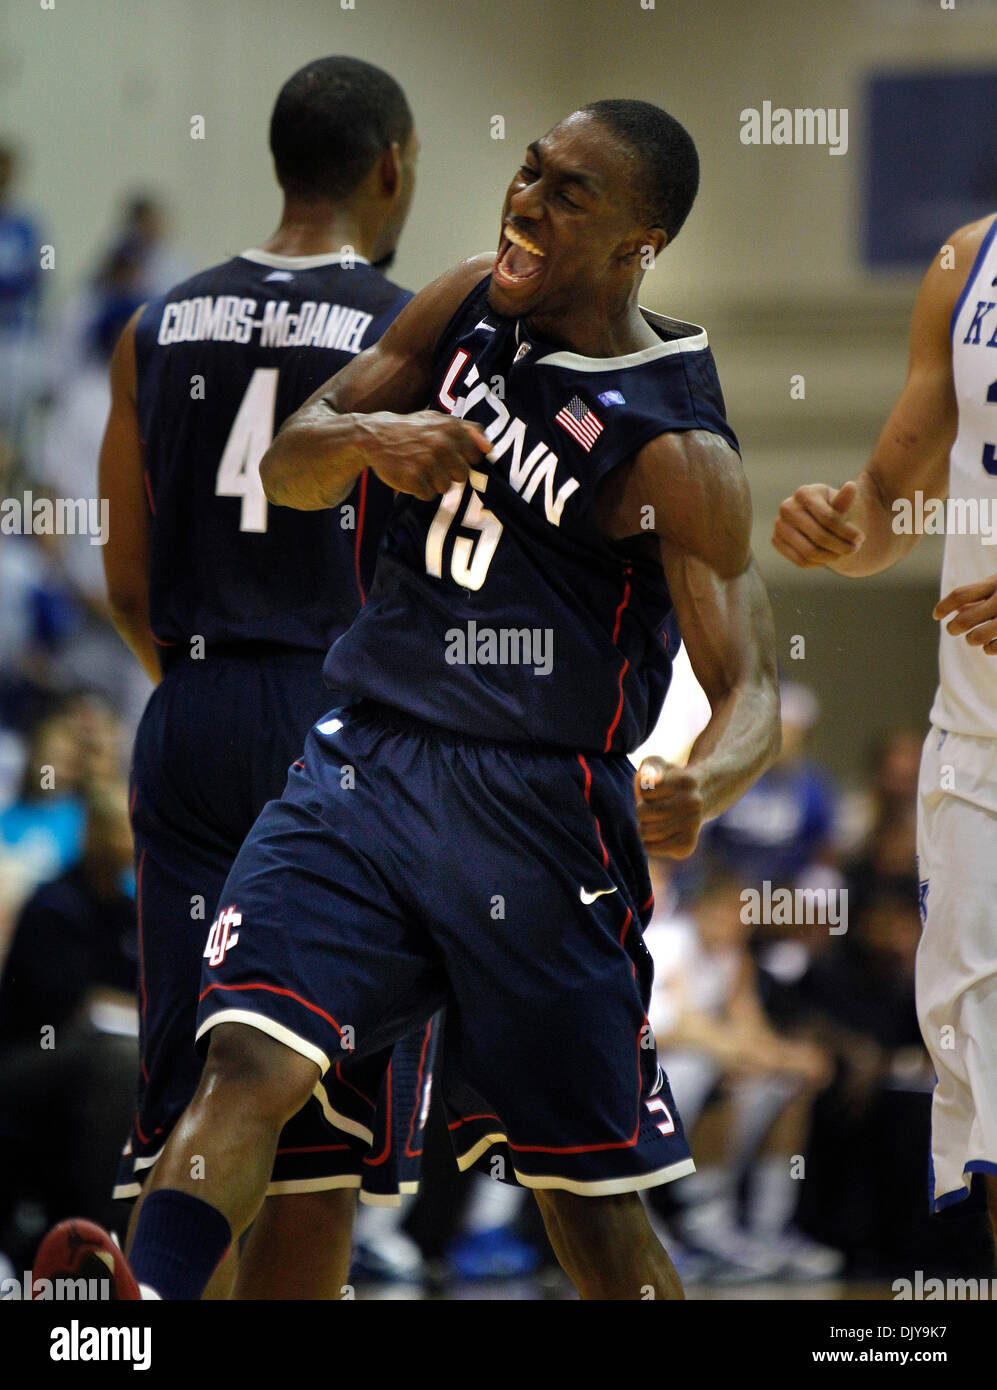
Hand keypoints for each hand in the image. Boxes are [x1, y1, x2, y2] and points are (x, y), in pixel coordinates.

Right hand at [363, 411, 490, 499]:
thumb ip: (468, 430)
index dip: (462, 459)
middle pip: (462, 475)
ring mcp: (426, 461)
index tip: (447, 454)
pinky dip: (420, 490)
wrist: (375, 436)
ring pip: (446, 488)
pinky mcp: (413, 478)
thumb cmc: (412, 430)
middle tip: (430, 462)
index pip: (475, 457)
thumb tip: (489, 448)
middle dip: (449, 473)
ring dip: (434, 483)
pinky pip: (429, 495)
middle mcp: (440, 443)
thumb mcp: (439, 420)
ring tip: (419, 468)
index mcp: (450, 428)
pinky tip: (410, 475)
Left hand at [635, 756, 704, 858]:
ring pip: (645, 832)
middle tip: (655, 807)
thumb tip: (653, 779)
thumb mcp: (658, 765)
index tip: (658, 789)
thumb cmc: (670, 782)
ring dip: (644, 825)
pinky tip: (659, 834)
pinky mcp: (687, 846)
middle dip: (642, 809)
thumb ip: (651, 766)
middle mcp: (693, 804)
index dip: (645, 790)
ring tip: (656, 820)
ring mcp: (692, 826)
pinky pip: (650, 848)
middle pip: (641, 812)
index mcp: (686, 781)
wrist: (700, 800)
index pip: (645, 790)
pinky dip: (648, 842)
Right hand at [771, 481, 864, 568]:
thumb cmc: (831, 508)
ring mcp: (779, 525)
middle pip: (819, 536)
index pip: (828, 518)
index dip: (847, 531)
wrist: (814, 517)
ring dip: (831, 556)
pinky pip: (800, 560)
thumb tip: (851, 486)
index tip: (861, 538)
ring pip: (809, 552)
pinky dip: (818, 563)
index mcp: (804, 492)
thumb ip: (844, 500)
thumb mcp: (840, 503)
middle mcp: (787, 507)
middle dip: (841, 546)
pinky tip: (829, 557)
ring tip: (843, 553)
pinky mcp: (775, 540)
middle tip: (855, 548)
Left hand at [934, 575, 996, 653]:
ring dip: (970, 639)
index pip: (960, 595)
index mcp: (995, 583)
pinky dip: (988, 648)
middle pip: (964, 620)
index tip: (937, 615)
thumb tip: (957, 610)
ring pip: (976, 637)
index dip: (944, 607)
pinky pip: (992, 648)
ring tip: (974, 636)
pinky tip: (991, 642)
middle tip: (953, 629)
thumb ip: (979, 594)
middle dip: (953, 628)